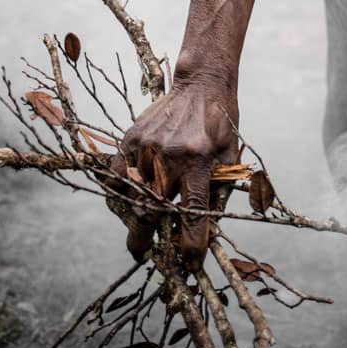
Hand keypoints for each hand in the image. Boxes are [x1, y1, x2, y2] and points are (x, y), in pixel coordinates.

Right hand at [110, 79, 238, 269]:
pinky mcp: (132, 138)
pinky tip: (128, 195)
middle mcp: (170, 156)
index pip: (193, 214)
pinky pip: (117, 174)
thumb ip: (218, 192)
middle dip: (145, 240)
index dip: (190, 245)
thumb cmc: (220, 123)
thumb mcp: (229, 156)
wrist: (202, 84)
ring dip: (136, 215)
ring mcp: (147, 147)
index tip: (189, 263)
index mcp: (199, 161)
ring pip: (132, 196)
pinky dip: (120, 189)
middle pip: (151, 211)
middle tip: (143, 254)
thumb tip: (206, 231)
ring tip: (141, 223)